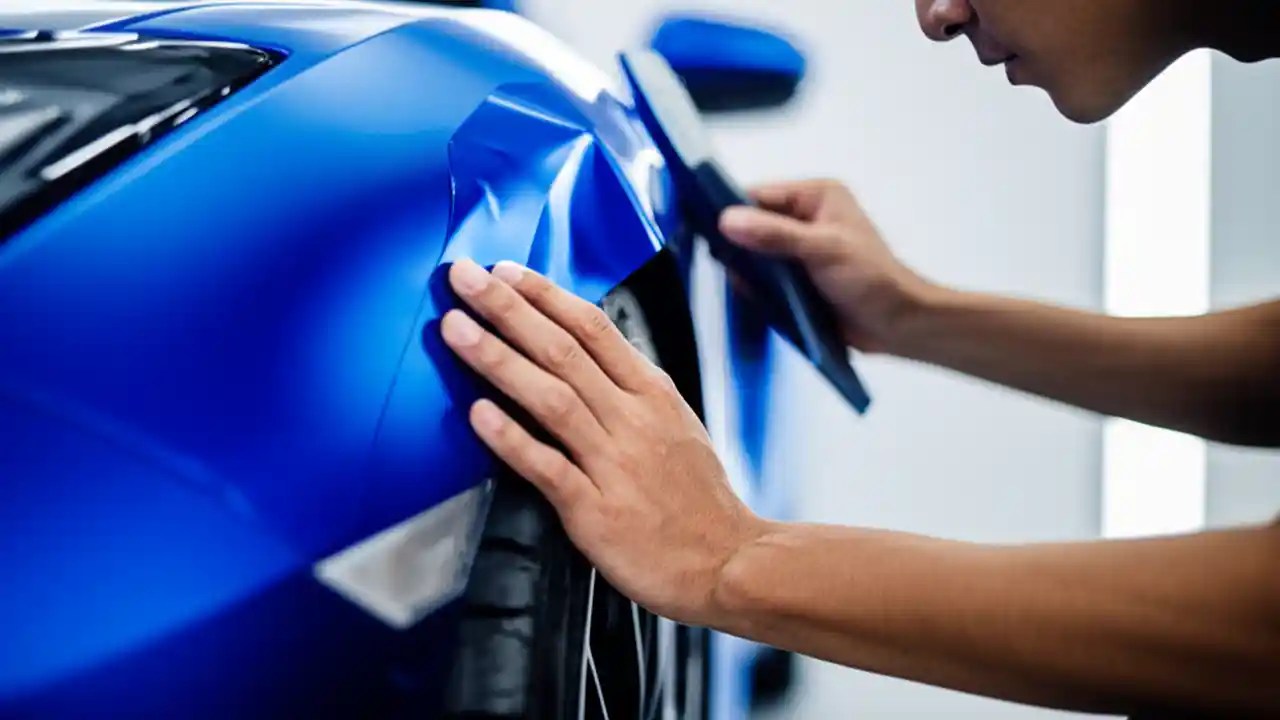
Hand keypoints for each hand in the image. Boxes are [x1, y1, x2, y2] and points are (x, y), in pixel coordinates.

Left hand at [440, 259, 767, 625]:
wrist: (729, 563)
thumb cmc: (698, 500)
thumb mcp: (677, 425)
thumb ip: (632, 388)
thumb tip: (591, 351)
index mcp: (652, 394)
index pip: (593, 327)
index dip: (544, 295)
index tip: (505, 271)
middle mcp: (632, 419)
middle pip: (563, 350)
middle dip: (508, 308)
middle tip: (464, 278)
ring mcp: (614, 463)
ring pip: (551, 397)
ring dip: (499, 359)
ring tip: (456, 330)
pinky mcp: (596, 511)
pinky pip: (548, 467)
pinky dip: (512, 439)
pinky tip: (478, 415)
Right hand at [719, 179, 934, 352]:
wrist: (898, 325)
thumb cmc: (871, 279)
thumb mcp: (822, 249)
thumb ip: (774, 235)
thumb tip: (726, 220)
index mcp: (816, 196)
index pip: (759, 195)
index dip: (731, 210)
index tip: (703, 227)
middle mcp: (805, 217)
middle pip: (753, 224)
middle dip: (737, 243)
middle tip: (718, 261)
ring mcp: (800, 250)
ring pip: (755, 253)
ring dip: (746, 269)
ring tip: (738, 283)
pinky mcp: (797, 278)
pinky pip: (764, 277)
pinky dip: (755, 286)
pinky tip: (749, 296)